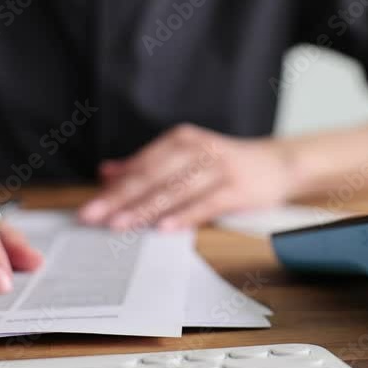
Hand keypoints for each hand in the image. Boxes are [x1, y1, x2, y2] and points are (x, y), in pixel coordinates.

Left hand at [78, 124, 294, 230]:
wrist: (277, 164)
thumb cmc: (224, 164)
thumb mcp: (185, 157)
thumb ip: (146, 165)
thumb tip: (106, 174)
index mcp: (181, 140)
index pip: (140, 165)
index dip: (114, 188)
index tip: (90, 205)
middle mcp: (198, 149)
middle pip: (153, 176)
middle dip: (120, 198)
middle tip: (94, 215)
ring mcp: (218, 168)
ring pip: (175, 190)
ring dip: (146, 208)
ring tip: (120, 224)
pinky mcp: (237, 188)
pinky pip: (206, 203)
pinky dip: (185, 215)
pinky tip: (165, 227)